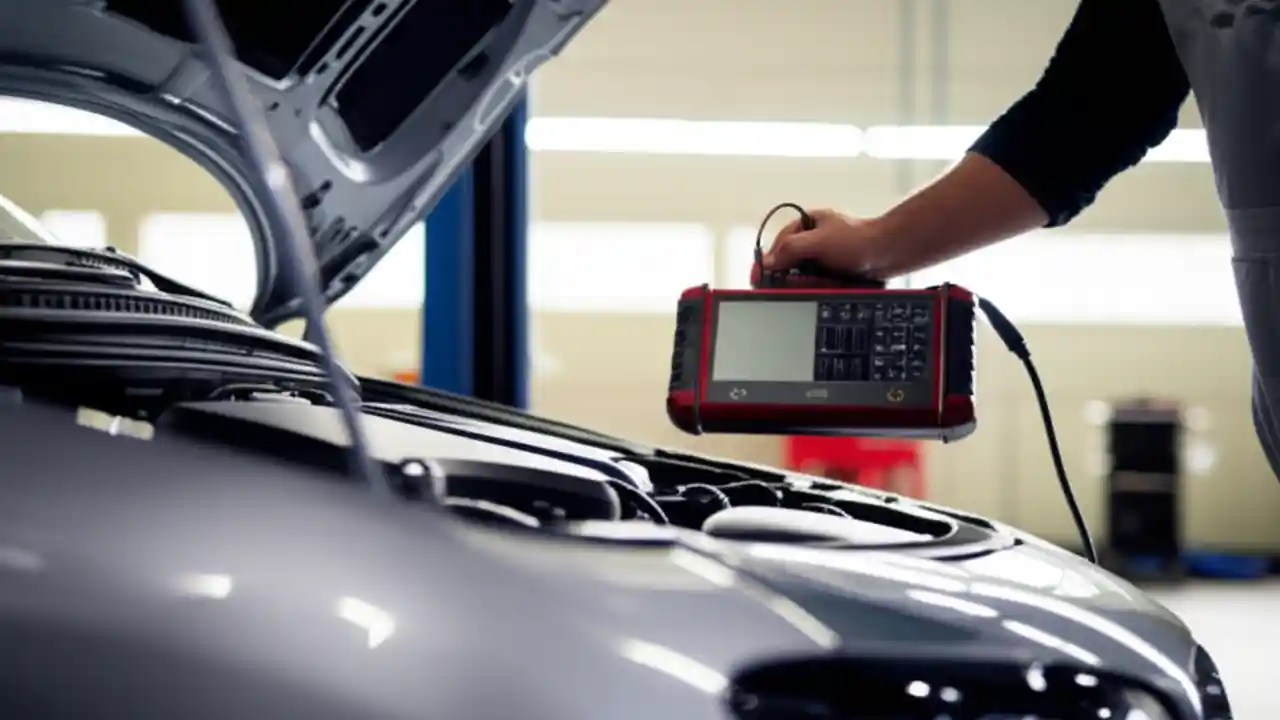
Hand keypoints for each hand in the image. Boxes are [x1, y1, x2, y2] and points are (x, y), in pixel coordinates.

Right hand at [761, 208, 885, 278]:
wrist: (890, 253)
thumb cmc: (859, 240)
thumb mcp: (818, 242)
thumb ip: (789, 250)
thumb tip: (767, 262)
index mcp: (805, 224)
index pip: (777, 246)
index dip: (767, 263)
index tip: (758, 278)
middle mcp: (811, 240)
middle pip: (788, 264)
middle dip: (793, 276)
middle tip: (797, 284)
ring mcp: (822, 257)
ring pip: (802, 277)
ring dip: (810, 282)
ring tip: (826, 281)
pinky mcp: (832, 271)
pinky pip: (816, 284)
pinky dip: (820, 286)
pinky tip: (832, 284)